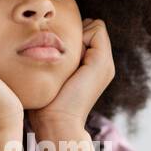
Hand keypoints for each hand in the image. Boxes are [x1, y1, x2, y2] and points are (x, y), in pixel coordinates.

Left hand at [30, 18, 114, 132]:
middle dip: (75, 33)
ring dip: (77, 35)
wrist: (57, 123)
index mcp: (94, 67)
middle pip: (91, 27)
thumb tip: (50, 38)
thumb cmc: (46, 104)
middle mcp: (103, 64)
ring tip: (65, 59)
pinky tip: (69, 57)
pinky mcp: (101, 62)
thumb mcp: (52, 76)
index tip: (56, 53)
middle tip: (61, 55)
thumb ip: (58, 57)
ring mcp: (105, 63)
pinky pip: (97, 29)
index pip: (88, 33)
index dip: (72, 35)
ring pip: (95, 26)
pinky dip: (81, 35)